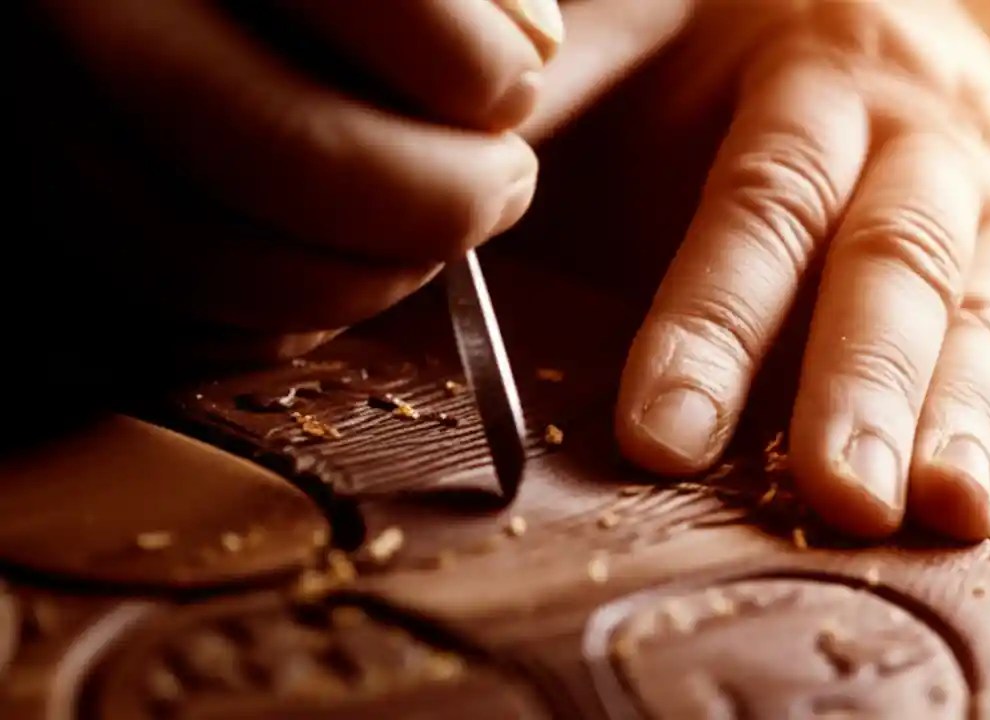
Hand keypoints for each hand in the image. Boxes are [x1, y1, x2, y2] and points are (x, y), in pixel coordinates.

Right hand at [16, 0, 683, 367]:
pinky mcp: (36, 183)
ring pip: (201, 245)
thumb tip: (523, 60)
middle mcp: (83, 4)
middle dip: (427, 199)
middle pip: (273, 144)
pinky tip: (357, 276)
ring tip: (440, 238)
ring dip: (364, 274)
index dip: (465, 67)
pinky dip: (278, 309)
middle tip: (502, 188)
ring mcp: (36, 101)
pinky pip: (154, 290)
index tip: (520, 87)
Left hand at [614, 0, 989, 538]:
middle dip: (868, 386)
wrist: (890, 31)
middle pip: (897, 263)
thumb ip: (575, 87)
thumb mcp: (652, 42)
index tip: (661, 437)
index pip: (763, 202)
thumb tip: (472, 153)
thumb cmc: (733, 64)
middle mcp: (925, 138)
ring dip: (970, 421)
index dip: (714, 323)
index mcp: (815, 76)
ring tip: (946, 516)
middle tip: (843, 498)